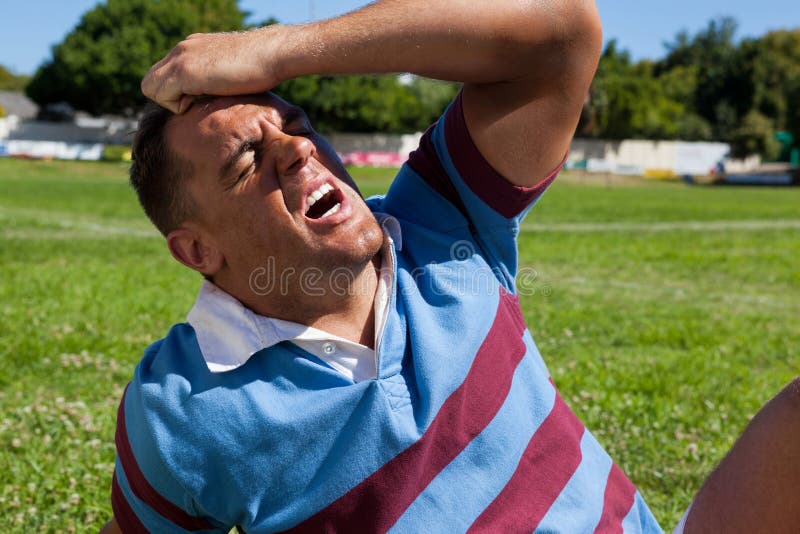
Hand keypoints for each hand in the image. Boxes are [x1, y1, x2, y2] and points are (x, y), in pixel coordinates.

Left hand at [142, 27, 282, 112]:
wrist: (272, 53)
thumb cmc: (262, 67)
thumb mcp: (230, 70)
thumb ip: (214, 77)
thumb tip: (212, 95)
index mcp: (192, 48)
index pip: (164, 74)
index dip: (175, 93)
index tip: (199, 99)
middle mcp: (182, 49)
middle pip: (151, 80)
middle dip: (168, 98)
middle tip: (194, 104)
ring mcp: (181, 58)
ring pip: (151, 87)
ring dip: (171, 103)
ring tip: (199, 103)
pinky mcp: (185, 71)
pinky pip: (162, 95)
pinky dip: (178, 105)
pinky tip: (202, 101)